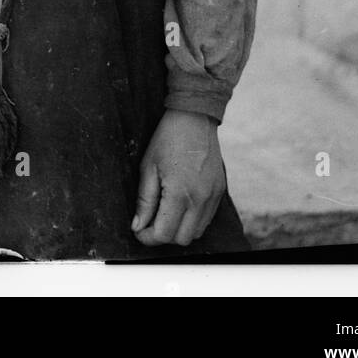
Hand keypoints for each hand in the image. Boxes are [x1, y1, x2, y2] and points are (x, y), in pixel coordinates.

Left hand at [132, 110, 225, 246]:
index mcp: (179, 193)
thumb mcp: (148, 167)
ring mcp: (213, 196)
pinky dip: (193, 220)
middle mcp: (200, 199)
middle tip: (150, 222)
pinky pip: (207, 219)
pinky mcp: (219, 192)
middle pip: (181, 239)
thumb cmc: (168, 138)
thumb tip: (138, 226)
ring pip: (196, 233)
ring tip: (166, 213)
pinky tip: (181, 205)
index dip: (147, 237)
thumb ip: (144, 201)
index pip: (164, 233)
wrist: (194, 117)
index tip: (139, 230)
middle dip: (163, 235)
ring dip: (179, 230)